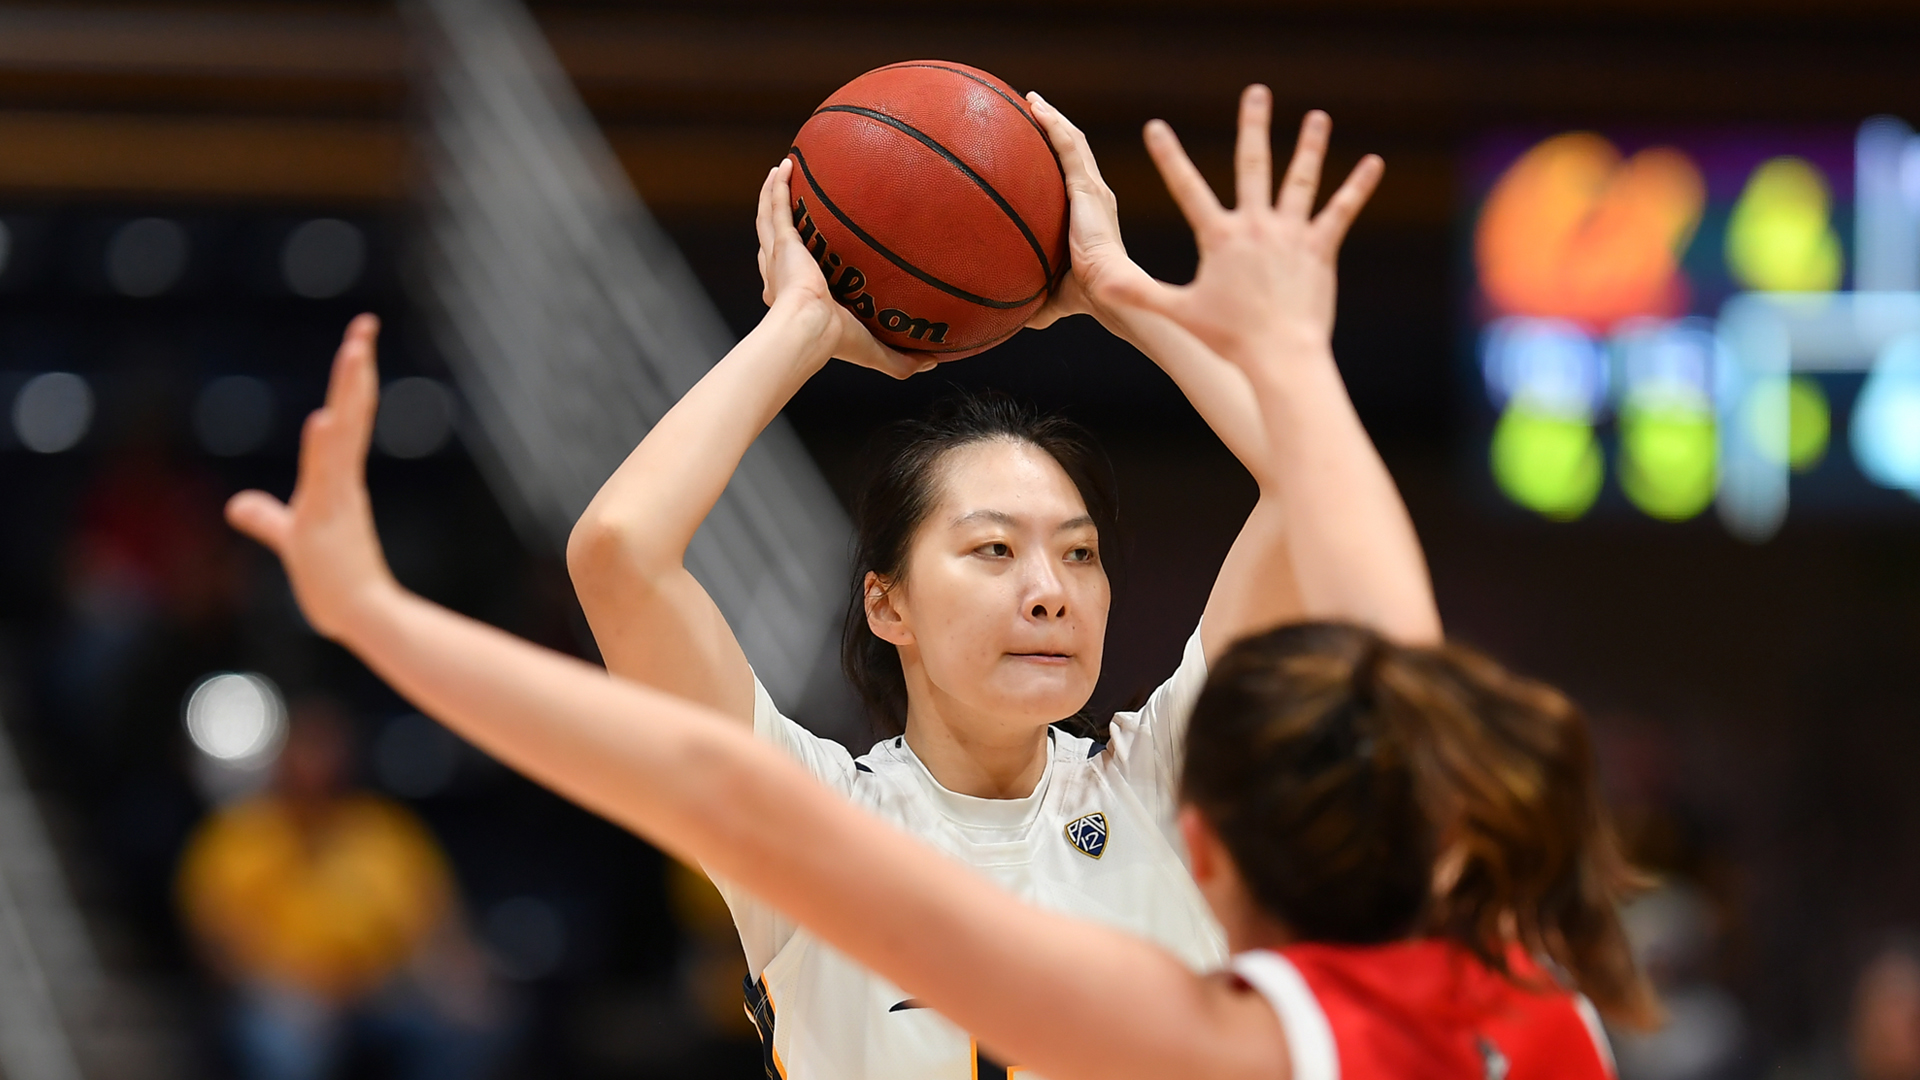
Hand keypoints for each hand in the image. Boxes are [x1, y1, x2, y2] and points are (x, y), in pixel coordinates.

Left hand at [225, 315, 400, 640]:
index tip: (359, 340)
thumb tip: (236, 504)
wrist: (360, 616)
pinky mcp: (328, 519)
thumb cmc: (333, 582)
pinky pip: (327, 476)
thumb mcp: (290, 540)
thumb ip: (265, 518)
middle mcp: (343, 480)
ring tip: (354, 351)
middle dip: (356, 367)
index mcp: (339, 479)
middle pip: (353, 412)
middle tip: (365, 324)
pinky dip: (325, 448)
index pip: (348, 416)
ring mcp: (338, 497)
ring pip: (346, 434)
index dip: (352, 378)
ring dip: (349, 391)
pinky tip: (323, 420)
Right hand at [757, 159, 927, 379]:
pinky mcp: (781, 242)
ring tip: (780, 172)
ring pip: (769, 218)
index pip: (791, 278)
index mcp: (797, 297)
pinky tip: (785, 165)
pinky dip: (777, 186)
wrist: (812, 328)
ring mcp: (778, 256)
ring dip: (773, 195)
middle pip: (776, 244)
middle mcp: (782, 274)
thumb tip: (937, 360)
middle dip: (779, 224)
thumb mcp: (877, 351)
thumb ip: (903, 359)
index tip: (805, 254)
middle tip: (789, 205)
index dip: (795, 264)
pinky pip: (776, 207)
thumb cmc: (838, 342)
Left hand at [1021, 92, 1148, 330]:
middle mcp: (1095, 194)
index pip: (1073, 176)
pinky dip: (1053, 124)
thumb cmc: (1085, 296)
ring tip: (1032, 100)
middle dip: (1055, 128)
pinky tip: (1036, 106)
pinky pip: (1069, 146)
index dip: (1059, 157)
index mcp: (1090, 214)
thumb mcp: (1051, 294)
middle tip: (1033, 110)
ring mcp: (1093, 188)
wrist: (1106, 290)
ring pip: (1073, 141)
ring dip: (1053, 118)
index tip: (1039, 144)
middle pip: (1074, 150)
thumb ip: (1034, 299)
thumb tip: (1008, 318)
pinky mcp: (1089, 187)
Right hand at [1106, 87, 1383, 366]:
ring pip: (1300, 180)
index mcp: (1219, 237)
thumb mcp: (1177, 313)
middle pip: (1253, 165)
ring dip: (1310, 146)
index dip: (1168, 157)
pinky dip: (1358, 186)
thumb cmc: (1229, 338)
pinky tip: (1373, 163)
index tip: (1155, 127)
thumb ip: (1139, 293)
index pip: (1187, 189)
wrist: (1279, 355)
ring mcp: (1290, 234)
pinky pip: (1342, 210)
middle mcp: (1256, 226)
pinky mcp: (1320, 248)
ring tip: (1318, 118)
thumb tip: (1100, 284)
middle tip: (1257, 93)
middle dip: (1253, 125)